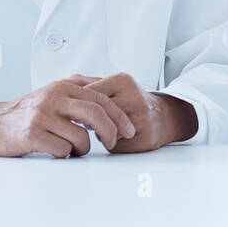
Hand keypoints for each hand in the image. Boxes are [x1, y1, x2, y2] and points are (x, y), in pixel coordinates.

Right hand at [0, 76, 136, 157]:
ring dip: (84, 149)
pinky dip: (65, 155)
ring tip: (76, 150)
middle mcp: (53, 98)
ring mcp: (41, 116)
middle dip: (111, 131)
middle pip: (95, 114)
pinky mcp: (31, 135)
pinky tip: (58, 152)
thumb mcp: (52, 90)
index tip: (128, 130)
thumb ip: (78, 85)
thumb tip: (107, 84)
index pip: (100, 99)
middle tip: (113, 143)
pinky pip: (61, 149)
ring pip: (80, 136)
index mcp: (62, 86)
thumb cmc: (27, 110)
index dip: (118, 116)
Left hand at [81, 72, 198, 152]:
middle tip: (85, 124)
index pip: (90, 94)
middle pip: (97, 114)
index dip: (79, 105)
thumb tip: (64, 84)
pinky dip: (111, 145)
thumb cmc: (133, 101)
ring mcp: (141, 119)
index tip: (73, 111)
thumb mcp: (116, 86)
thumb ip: (91, 84)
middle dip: (88, 121)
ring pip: (106, 131)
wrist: (164, 117)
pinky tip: (114, 140)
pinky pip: (117, 146)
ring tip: (101, 131)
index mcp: (123, 81)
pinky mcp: (145, 138)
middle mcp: (134, 98)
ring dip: (99, 134)